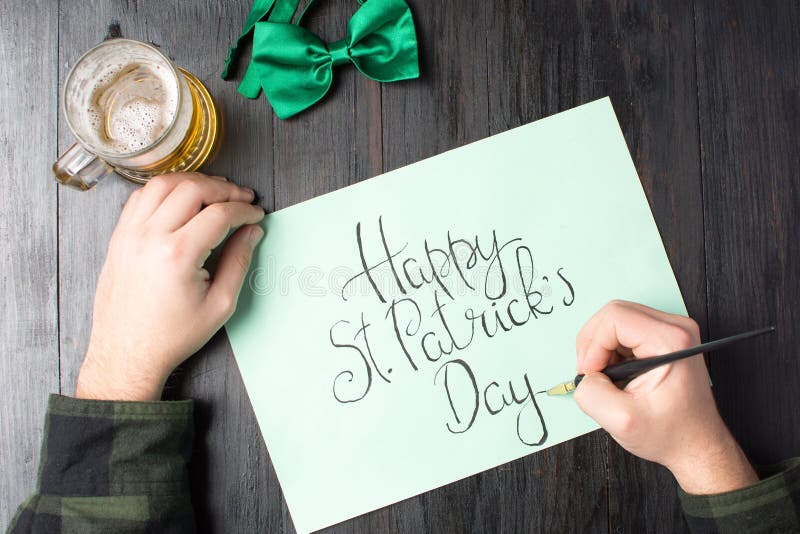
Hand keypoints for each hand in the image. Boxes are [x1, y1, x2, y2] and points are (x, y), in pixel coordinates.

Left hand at [76, 173, 264, 401]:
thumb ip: (239, 261)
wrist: (127, 353)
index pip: (219, 213)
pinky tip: (181, 199)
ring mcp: (130, 234)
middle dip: (224, 188)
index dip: (244, 209)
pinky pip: (141, 197)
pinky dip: (165, 189)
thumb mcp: (220, 304)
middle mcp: (150, 237)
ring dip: (193, 182)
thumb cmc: (171, 336)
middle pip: (192, 189)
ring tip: (214, 192)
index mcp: (178, 255)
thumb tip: (252, 232)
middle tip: (241, 198)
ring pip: (163, 184)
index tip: (256, 214)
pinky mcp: (119, 237)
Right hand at [573, 300, 757, 493]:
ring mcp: (672, 331)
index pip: (614, 318)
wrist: (696, 446)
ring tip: (606, 377)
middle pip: (614, 313)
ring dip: (601, 348)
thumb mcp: (622, 421)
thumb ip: (591, 394)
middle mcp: (676, 329)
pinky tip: (617, 374)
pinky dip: (610, 351)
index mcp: (671, 341)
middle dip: (593, 344)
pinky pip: (624, 331)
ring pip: (616, 321)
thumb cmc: (672, 434)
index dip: (593, 345)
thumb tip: (584, 376)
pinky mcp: (664, 338)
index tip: (591, 373)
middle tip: (592, 374)